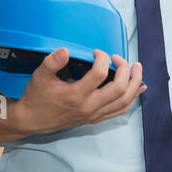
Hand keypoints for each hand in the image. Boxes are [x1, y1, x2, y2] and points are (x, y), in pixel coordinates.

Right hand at [16, 47, 144, 135]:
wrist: (33, 120)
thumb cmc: (37, 97)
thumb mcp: (39, 76)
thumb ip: (52, 62)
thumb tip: (65, 51)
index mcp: (75, 95)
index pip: (100, 74)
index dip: (102, 58)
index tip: (97, 52)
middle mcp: (88, 107)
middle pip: (119, 89)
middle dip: (125, 69)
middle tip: (119, 58)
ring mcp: (94, 114)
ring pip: (124, 101)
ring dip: (134, 84)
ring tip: (137, 69)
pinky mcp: (96, 118)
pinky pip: (120, 110)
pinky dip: (132, 98)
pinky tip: (139, 88)